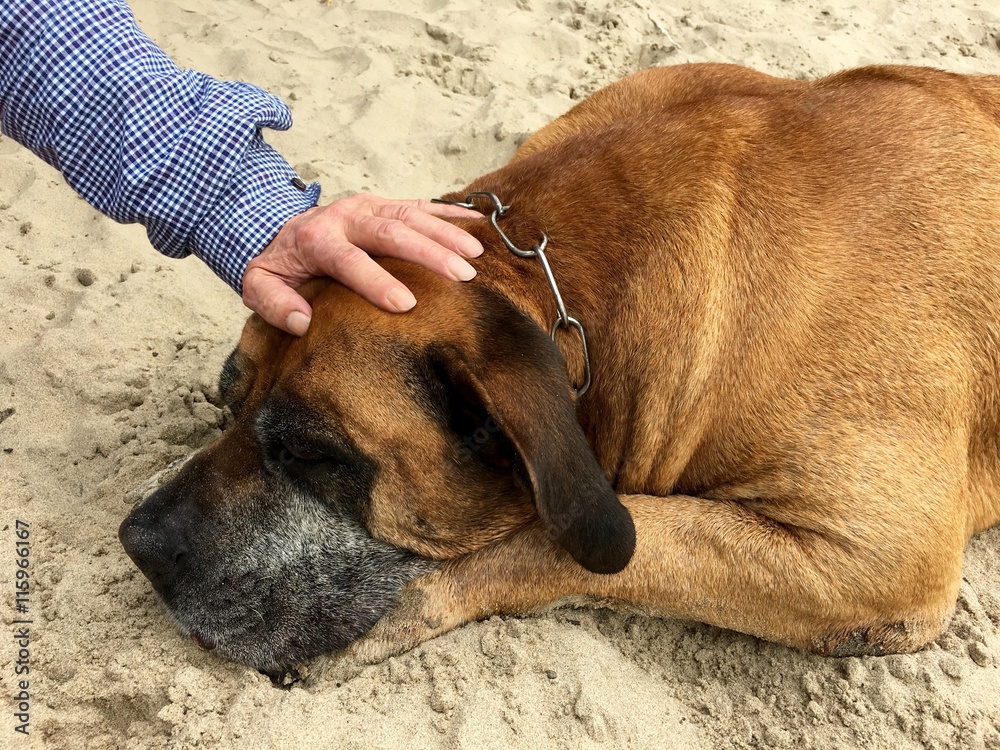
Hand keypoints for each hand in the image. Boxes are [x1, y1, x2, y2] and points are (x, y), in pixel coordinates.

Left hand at [241, 193, 483, 335]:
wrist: (275, 225)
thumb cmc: (276, 265)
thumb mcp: (257, 285)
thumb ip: (274, 303)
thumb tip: (302, 321)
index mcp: (315, 239)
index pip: (349, 260)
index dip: (376, 281)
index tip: (406, 305)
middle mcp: (345, 216)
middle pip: (390, 231)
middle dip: (428, 253)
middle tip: (461, 275)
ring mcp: (367, 206)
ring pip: (411, 215)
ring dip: (446, 233)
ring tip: (476, 255)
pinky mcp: (383, 204)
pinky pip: (420, 205)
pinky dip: (449, 214)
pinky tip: (477, 223)